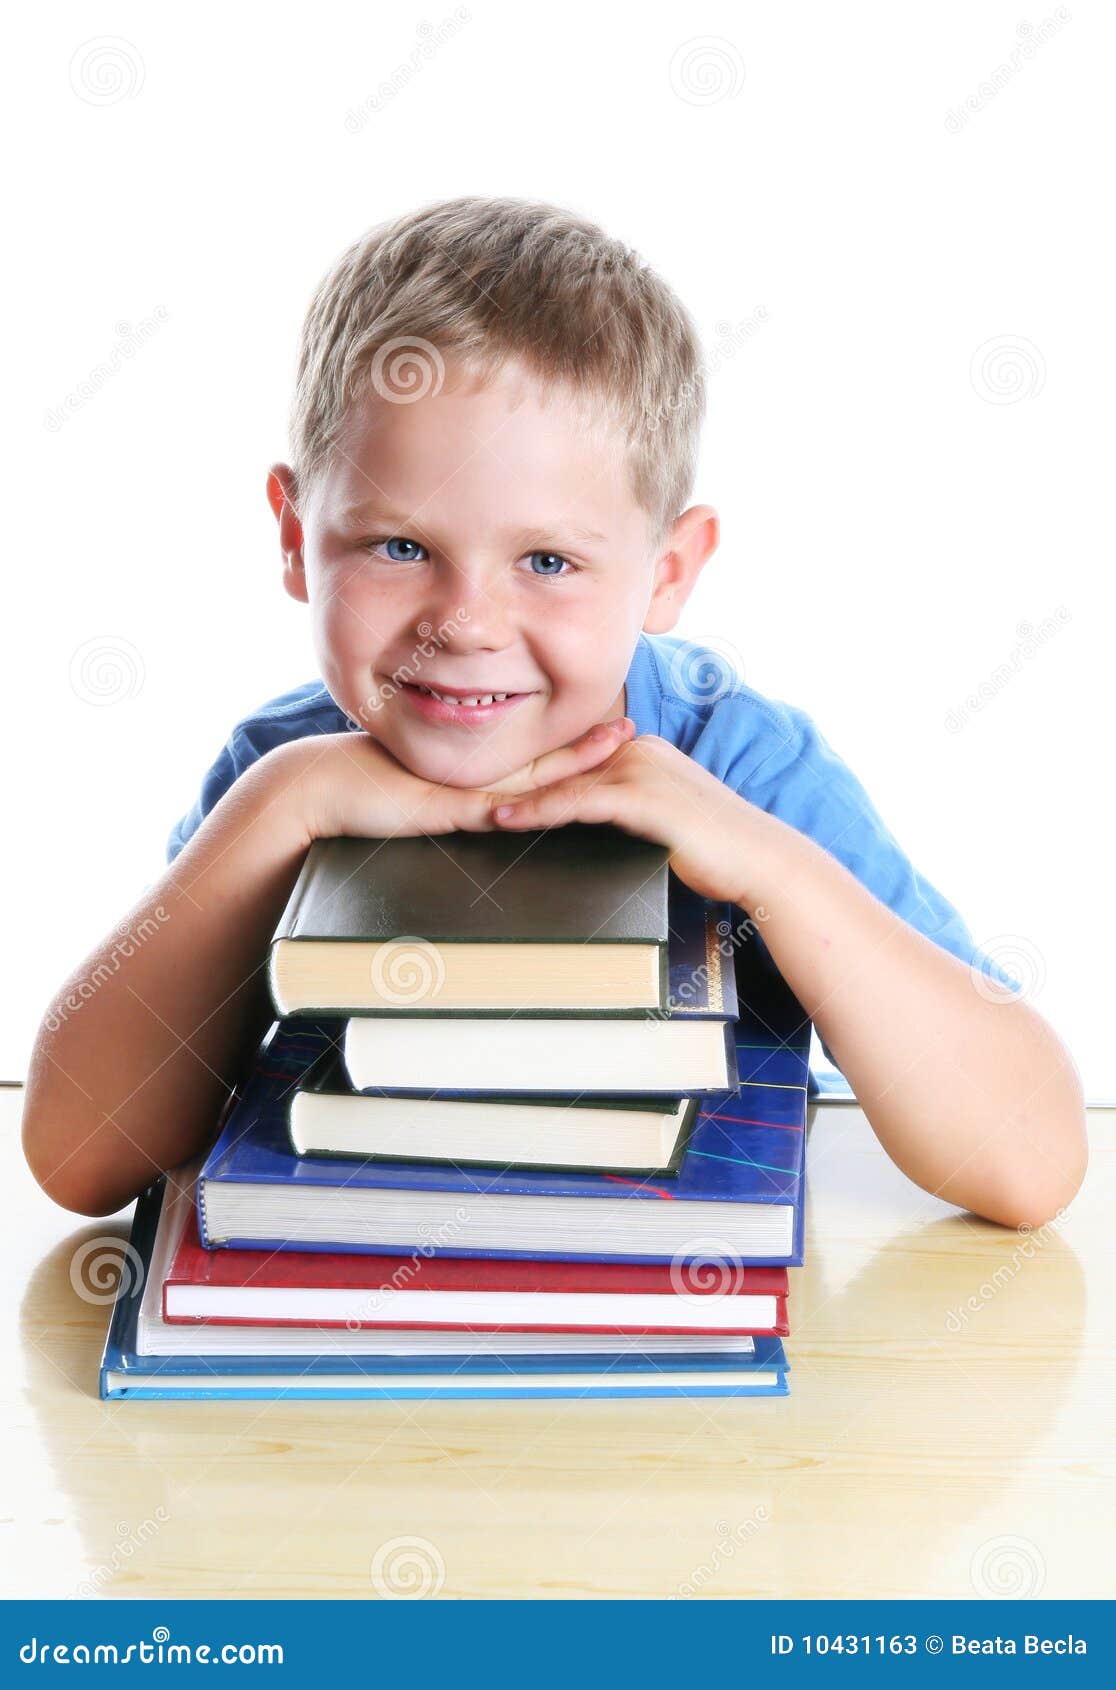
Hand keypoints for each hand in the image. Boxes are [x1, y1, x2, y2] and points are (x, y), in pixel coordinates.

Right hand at [258, 715, 638, 843]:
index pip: (533, 760)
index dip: (572, 748)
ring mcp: (462, 786)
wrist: (319, 789)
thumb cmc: (362, 796)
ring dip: (575, 760)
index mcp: (471, 772)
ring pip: (532, 775)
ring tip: (615, 742)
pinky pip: (497, 806)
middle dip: (589, 746)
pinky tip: (564, 796)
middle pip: (544, 760)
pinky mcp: (446, 806)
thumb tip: (480, 818)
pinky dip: (532, 803)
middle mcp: (473, 773)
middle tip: (631, 727)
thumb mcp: (417, 803)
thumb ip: (450, 809)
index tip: (609, 731)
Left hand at [490, 729, 776, 906]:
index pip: (574, 759)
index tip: (489, 782)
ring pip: (563, 780)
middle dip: (514, 777)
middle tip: (463, 786)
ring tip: (472, 804)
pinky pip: (577, 802)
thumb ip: (629, 811)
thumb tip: (595, 824)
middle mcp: (638, 751)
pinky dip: (538, 810)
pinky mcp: (643, 798)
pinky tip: (508, 819)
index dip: (530, 772)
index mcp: (641, 751)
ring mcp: (641, 770)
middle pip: (562, 763)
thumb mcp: (663, 820)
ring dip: (515, 793)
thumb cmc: (717, 849)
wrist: (758, 860)